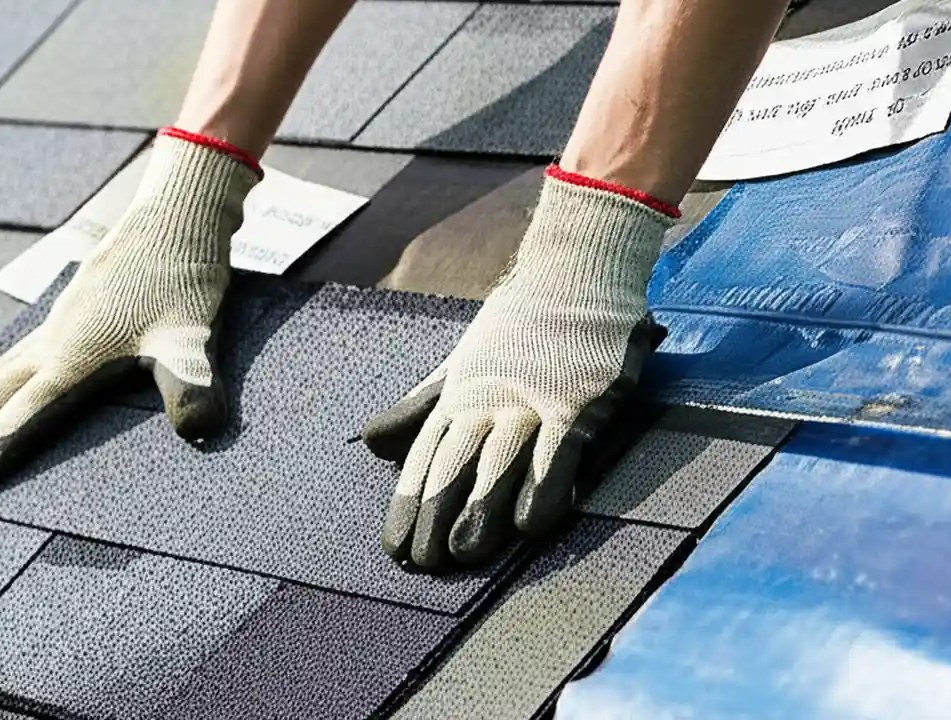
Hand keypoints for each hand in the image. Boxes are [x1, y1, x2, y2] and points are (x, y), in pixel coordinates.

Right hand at [0, 132, 258, 490]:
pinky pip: (16, 353)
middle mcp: (54, 341)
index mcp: (75, 355)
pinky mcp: (70, 312)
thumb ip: (192, 385)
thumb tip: (199, 429)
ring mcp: (58, 325)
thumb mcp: (194, 336)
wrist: (176, 214)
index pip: (26, 412)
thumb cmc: (184, 277)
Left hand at [363, 169, 673, 567]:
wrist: (576, 270)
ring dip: (480, 509)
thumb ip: (419, 407)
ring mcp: (532, 401)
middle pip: (455, 465)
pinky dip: (544, 485)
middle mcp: (488, 401)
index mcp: (458, 396)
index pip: (424, 457)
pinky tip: (531, 524)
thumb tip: (371, 445)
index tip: (395, 549)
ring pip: (500, 462)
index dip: (408, 505)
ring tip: (464, 553)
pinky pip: (558, 450)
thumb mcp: (458, 364)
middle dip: (435, 516)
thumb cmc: (518, 327)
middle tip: (424, 565)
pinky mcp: (579, 401)